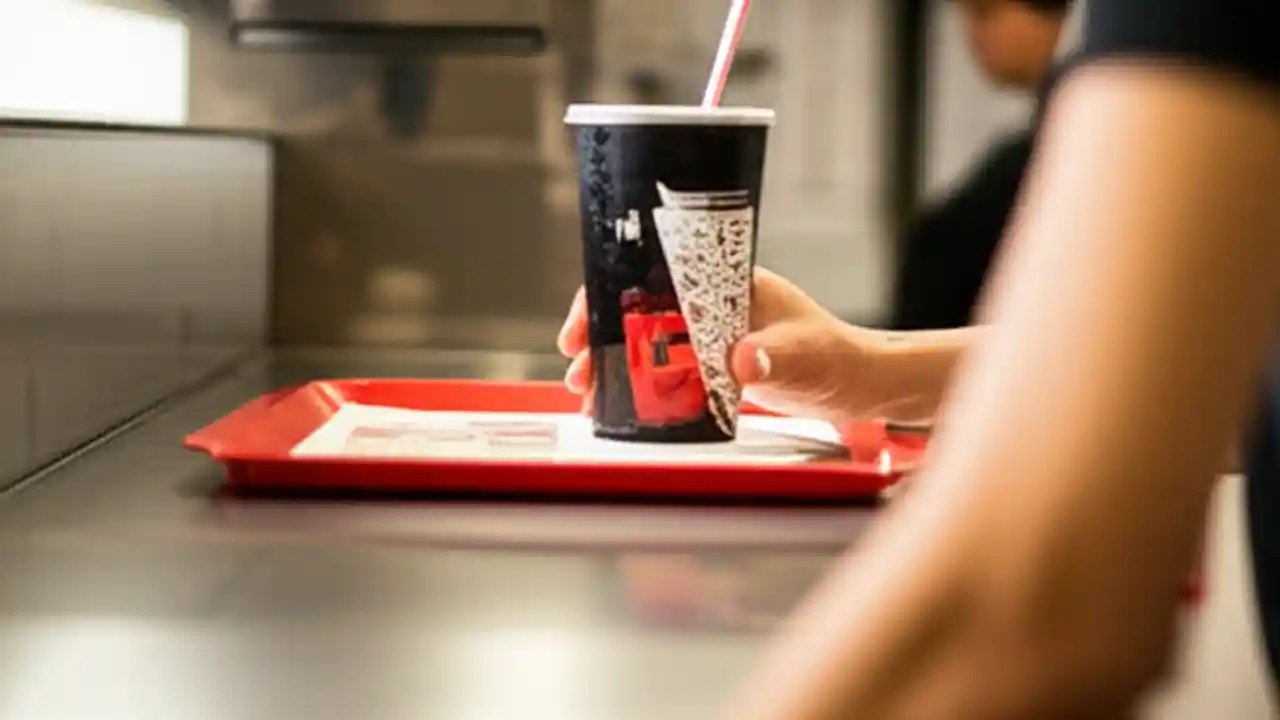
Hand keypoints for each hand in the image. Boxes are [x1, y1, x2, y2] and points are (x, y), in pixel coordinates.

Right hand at [556, 268, 932, 423]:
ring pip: (645, 338)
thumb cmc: (837, 358)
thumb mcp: (805, 356)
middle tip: (578, 365)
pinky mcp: (713, 362)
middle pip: (640, 306)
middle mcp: (712, 302)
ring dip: (614, 362)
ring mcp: (710, 332)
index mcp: (727, 281)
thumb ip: (774, 356)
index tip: (587, 322)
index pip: (655, 273)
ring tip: (589, 391)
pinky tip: (621, 405)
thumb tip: (741, 360)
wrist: (857, 383)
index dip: (612, 293)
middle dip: (601, 333)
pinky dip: (639, 383)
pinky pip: (664, 367)